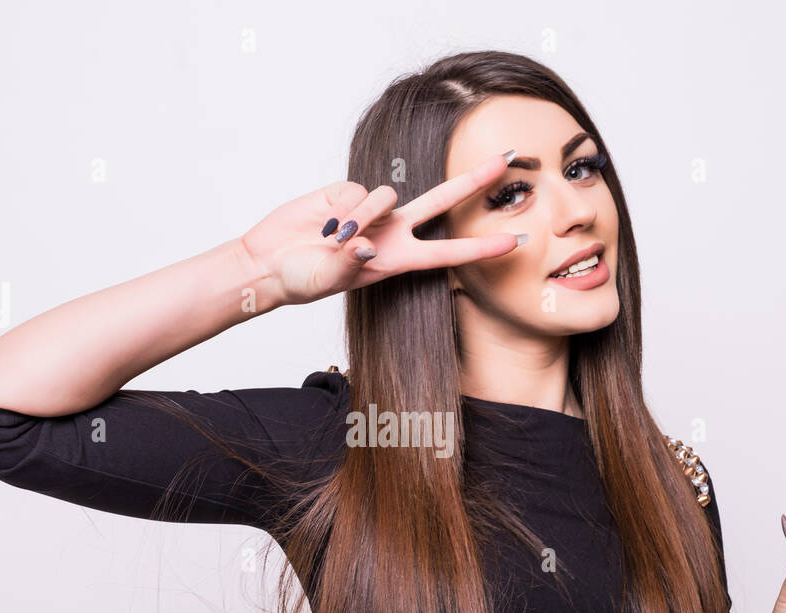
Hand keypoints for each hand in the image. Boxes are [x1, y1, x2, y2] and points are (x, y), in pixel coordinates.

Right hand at [238, 150, 524, 307]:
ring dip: (362, 217)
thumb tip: (364, 242)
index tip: (517, 242)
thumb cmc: (301, 280)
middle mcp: (392, 233)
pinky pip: (358, 192)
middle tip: (507, 159)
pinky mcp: (347, 192)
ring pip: (387, 196)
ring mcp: (371, 211)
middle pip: (443, 201)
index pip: (450, 253)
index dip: (483, 248)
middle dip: (474, 180)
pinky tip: (323, 226)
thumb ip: (349, 262)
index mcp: (397, 260)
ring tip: (332, 241)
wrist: (268, 263)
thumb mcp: (329, 280)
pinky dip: (343, 211)